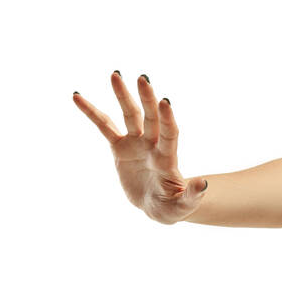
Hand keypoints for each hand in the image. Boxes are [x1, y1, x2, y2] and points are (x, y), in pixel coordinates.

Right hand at [73, 73, 207, 224]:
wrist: (157, 206)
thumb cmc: (172, 207)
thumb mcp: (182, 206)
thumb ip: (192, 195)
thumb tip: (204, 185)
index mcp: (167, 158)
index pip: (169, 134)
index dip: (167, 119)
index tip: (165, 101)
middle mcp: (152, 145)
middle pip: (150, 118)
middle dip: (147, 99)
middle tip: (143, 78)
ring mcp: (136, 143)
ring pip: (129, 116)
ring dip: (123, 95)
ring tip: (116, 74)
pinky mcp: (120, 147)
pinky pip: (104, 126)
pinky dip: (92, 112)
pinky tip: (77, 96)